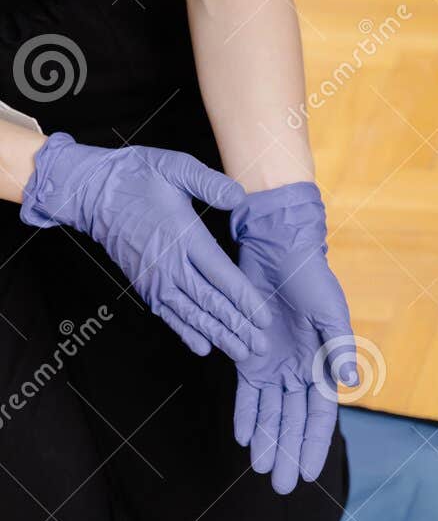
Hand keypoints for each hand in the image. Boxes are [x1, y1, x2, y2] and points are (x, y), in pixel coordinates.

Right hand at [19, 133, 268, 360]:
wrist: (90, 191)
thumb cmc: (136, 176)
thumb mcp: (174, 167)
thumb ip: (208, 183)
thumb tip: (239, 195)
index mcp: (183, 237)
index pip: (221, 276)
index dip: (245, 300)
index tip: (264, 319)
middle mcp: (170, 264)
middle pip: (211, 303)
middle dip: (238, 328)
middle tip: (262, 348)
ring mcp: (156, 278)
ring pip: (192, 314)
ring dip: (218, 336)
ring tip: (242, 353)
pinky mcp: (145, 285)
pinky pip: (168, 314)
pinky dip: (186, 332)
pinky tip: (203, 348)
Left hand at [229, 182, 358, 494]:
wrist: (277, 248)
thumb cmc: (310, 277)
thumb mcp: (328, 311)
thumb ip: (338, 349)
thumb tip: (351, 385)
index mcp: (323, 365)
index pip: (318, 416)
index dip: (312, 445)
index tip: (307, 475)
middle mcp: (299, 370)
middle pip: (292, 422)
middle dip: (287, 454)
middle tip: (280, 487)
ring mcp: (274, 364)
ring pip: (269, 413)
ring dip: (266, 441)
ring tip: (260, 470)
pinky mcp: (249, 353)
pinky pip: (245, 392)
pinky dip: (244, 414)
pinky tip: (242, 437)